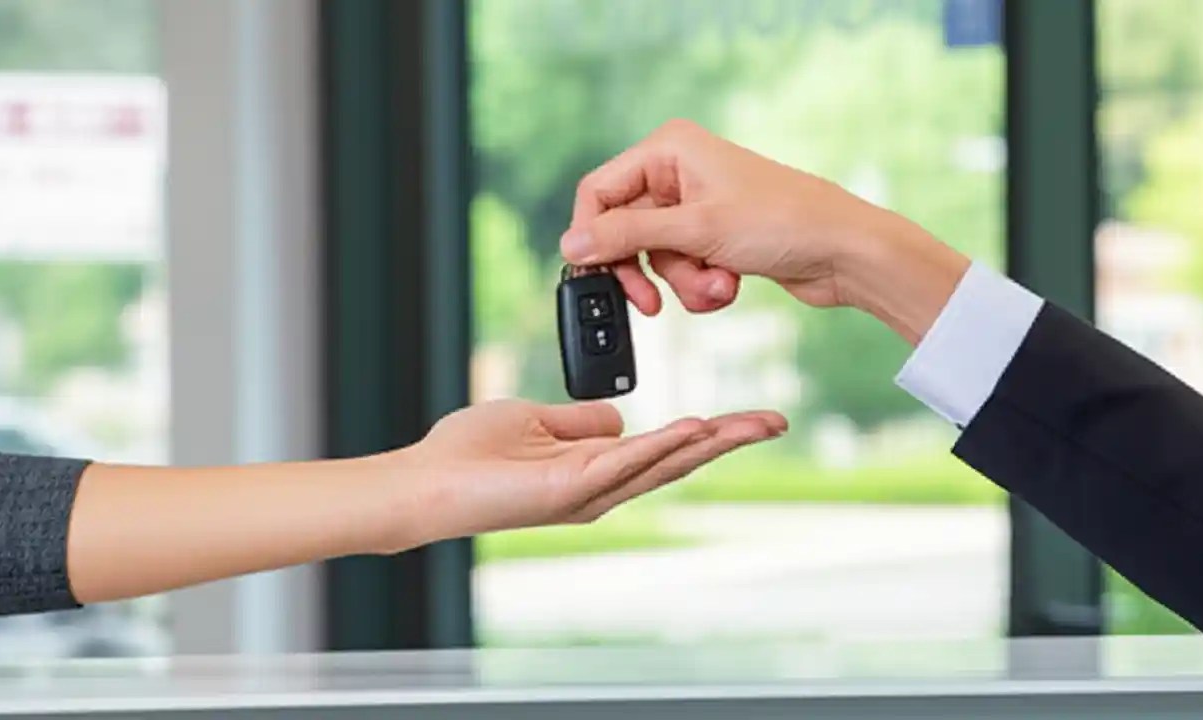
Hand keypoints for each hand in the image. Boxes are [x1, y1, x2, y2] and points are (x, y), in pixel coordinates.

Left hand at [393, 399, 784, 549]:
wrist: (425, 480)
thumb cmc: (470, 452)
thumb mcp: (537, 418)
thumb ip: (582, 418)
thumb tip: (620, 416)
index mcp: (596, 467)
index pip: (665, 447)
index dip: (708, 432)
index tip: (749, 416)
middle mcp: (600, 486)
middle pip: (678, 459)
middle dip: (729, 440)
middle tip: (777, 420)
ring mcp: (587, 492)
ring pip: (662, 463)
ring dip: (711, 441)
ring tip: (753, 423)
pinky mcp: (568, 489)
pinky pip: (624, 460)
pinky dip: (663, 444)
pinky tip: (695, 427)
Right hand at [560, 119, 969, 342]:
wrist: (845, 252)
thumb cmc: (782, 223)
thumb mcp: (695, 231)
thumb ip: (627, 236)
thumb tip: (571, 243)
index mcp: (669, 149)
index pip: (598, 191)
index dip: (592, 235)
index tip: (593, 275)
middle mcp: (677, 172)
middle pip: (623, 230)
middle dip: (646, 270)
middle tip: (651, 303)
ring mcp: (695, 206)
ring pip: (654, 257)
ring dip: (681, 282)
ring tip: (717, 287)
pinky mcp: (712, 236)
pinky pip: (681, 268)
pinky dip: (699, 285)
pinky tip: (728, 287)